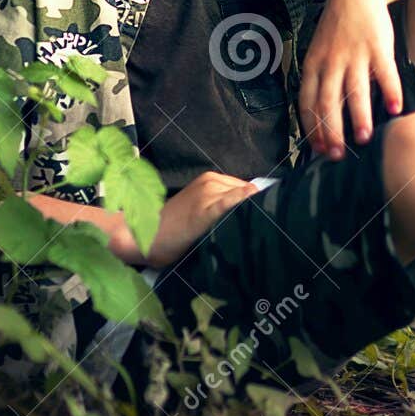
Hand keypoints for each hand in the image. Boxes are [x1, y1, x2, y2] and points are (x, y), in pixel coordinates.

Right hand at [143, 170, 259, 269]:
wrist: (141, 235)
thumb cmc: (172, 228)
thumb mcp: (201, 211)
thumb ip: (224, 208)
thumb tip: (254, 215)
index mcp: (211, 180)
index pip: (247, 189)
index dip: (258, 204)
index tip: (272, 217)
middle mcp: (211, 182)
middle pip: (248, 193)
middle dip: (258, 208)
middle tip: (268, 225)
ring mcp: (207, 195)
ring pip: (241, 198)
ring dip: (254, 211)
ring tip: (264, 228)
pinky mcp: (203, 210)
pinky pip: (227, 204)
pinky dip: (240, 203)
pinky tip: (252, 205)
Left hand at [298, 0, 402, 158]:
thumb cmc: (337, 30)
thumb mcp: (317, 53)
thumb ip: (319, 82)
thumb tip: (320, 120)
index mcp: (313, 65)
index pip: (308, 101)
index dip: (312, 127)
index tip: (318, 149)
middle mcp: (331, 61)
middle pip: (328, 101)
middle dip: (332, 131)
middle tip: (338, 154)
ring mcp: (354, 53)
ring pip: (355, 90)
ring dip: (359, 116)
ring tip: (365, 139)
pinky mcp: (377, 46)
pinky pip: (384, 72)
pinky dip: (390, 91)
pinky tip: (395, 109)